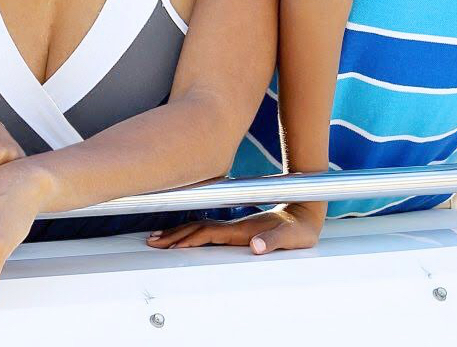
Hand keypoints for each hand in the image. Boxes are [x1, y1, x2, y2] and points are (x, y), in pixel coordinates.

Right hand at [147, 201, 326, 253]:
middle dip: (173, 235)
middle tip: (152, 241)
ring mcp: (234, 226)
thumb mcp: (290, 238)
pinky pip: (206, 228)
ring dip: (177, 232)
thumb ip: (273, 241)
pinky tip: (184, 235)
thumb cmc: (299, 228)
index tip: (169, 246)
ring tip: (159, 237)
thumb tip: (256, 246)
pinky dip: (190, 232)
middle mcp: (233, 226)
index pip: (207, 233)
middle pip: (195, 228)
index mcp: (242, 230)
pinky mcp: (237, 228)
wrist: (304, 210)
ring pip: (198, 227)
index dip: (188, 239)